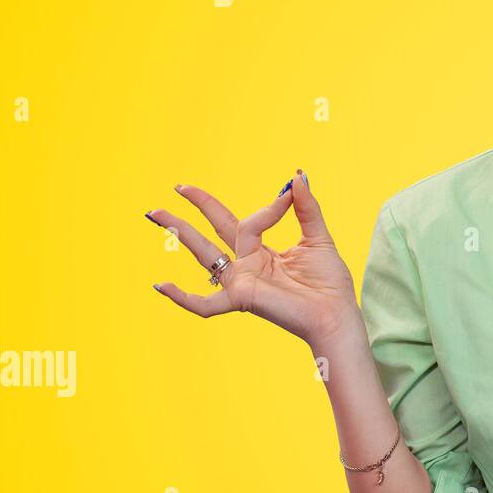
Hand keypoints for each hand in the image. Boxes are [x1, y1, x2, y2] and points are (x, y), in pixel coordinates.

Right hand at [146, 169, 358, 346]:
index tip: (289, 192)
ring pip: (205, 254)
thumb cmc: (328, 283)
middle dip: (197, 207)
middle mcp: (246, 265)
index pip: (250, 220)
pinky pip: (205, 304)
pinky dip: (182, 298)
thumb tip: (297, 178)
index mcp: (262, 251)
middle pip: (216, 230)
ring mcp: (241, 282)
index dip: (270, 206)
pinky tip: (160, 286)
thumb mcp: (317, 238)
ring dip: (181, 233)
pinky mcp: (242, 299)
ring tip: (156, 213)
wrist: (336, 314)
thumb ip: (306, 208)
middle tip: (178, 186)